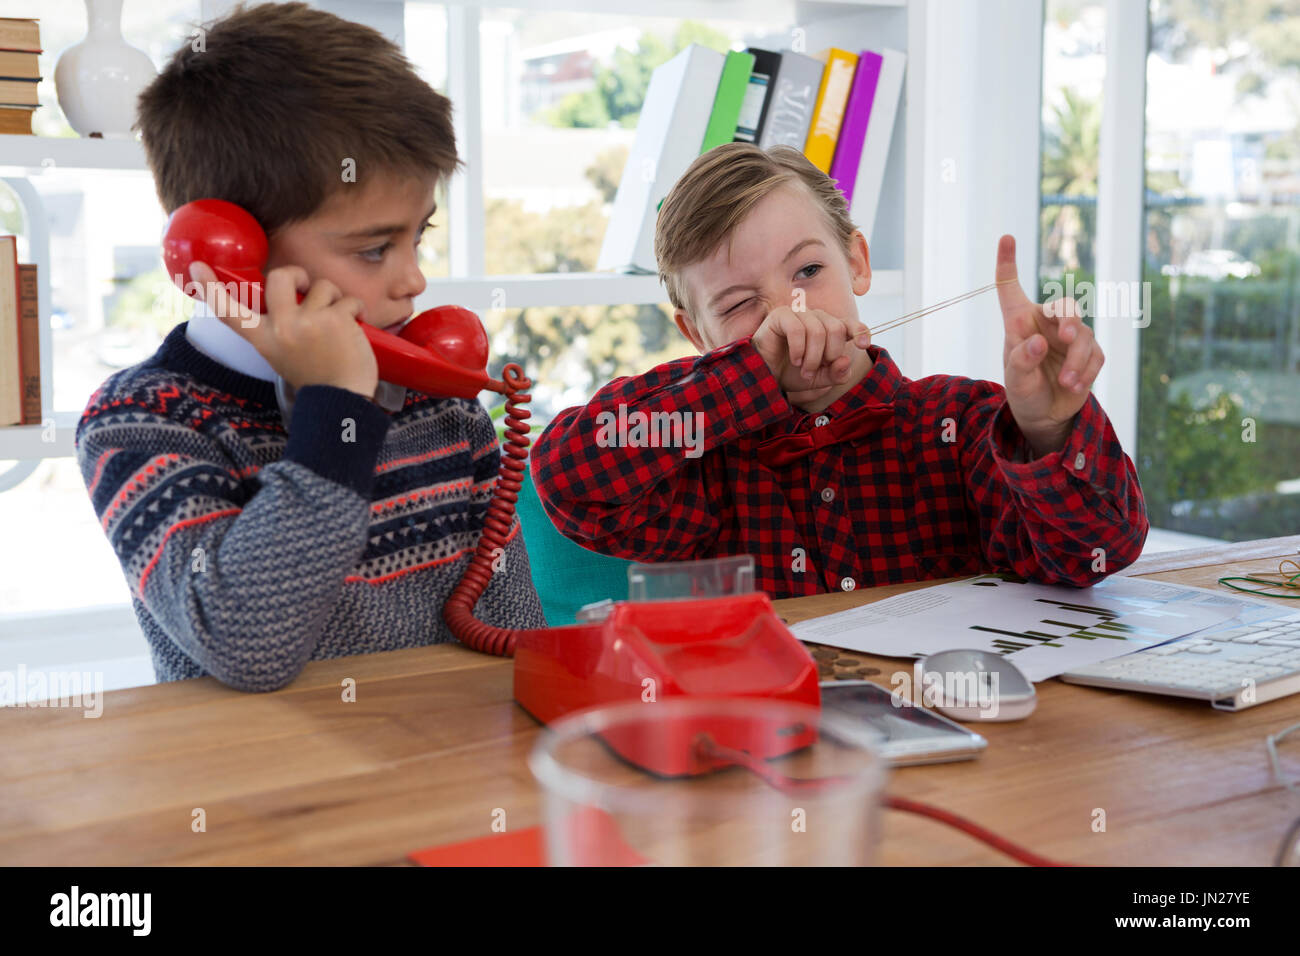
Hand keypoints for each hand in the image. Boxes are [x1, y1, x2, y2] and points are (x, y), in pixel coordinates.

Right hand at [189, 261, 377, 399]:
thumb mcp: (282, 353)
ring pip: (323, 285)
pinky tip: (356, 326)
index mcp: (263, 339)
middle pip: (280, 276)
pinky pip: (349, 299)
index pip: (230, 311)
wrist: (342, 400)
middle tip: (307, 286)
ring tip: (338, 321)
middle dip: (297, 274)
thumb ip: (278, 326)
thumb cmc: (316, 376)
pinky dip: (356, 310)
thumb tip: (288, 296)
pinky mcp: (337, 318)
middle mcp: (281, 327)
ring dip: (335, 298)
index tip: (197, 268)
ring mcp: (309, 321)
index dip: (212, 289)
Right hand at [751, 305, 871, 397]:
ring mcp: (798, 314)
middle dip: (829, 354)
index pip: (850, 324)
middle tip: (814, 370)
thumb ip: (836, 373)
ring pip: (817, 330)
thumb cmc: (790, 374)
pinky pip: (798, 329)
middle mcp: (816, 318)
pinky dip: (798, 349)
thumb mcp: (819, 379)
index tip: (862, 345)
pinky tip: (794, 359)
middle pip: (836, 328)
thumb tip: (846, 360)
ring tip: (802, 369)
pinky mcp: (781, 315)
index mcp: (828, 329)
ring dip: (812, 356)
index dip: (860, 331)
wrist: (764, 375)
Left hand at [996, 235, 1103, 454]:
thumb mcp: (1016, 380)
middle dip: (1069, 320)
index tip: (1006, 238)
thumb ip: (1022, 361)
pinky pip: (1095, 356)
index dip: (1007, 263)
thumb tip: (1038, 343)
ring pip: (1083, 336)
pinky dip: (1085, 371)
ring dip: (1076, 360)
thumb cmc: (1024, 391)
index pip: (1011, 288)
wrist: (1045, 415)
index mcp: (1020, 322)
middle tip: (1068, 337)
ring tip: (1065, 381)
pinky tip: (1072, 385)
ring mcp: (1071, 337)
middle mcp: (1046, 324)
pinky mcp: (1090, 353)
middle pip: (1064, 307)